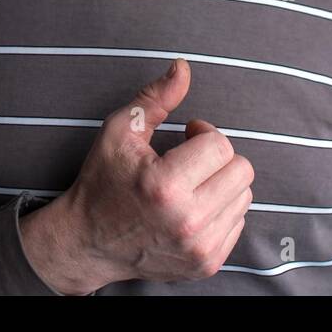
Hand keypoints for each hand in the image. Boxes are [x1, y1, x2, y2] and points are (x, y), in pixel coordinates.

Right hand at [20, 57, 253, 293]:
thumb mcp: (120, 131)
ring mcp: (198, 248)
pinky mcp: (205, 265)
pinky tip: (192, 207)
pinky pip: (238, 223)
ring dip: (222, 183)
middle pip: (241, 171)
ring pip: (244, 197)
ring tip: (191, 183)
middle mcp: (186, 221)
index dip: (205, 133)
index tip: (188, 134)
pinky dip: (221, 210)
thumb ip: (156, 98)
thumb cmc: (103, 181)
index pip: (221, 146)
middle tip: (191, 158)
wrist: (87, 241)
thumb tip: (182, 67)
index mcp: (165, 186)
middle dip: (218, 157)